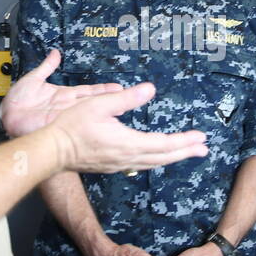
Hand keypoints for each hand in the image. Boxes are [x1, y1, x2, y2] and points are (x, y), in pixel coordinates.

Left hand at [1, 49, 123, 137]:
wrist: (4, 118)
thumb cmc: (15, 101)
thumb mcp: (33, 79)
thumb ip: (46, 67)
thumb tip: (55, 53)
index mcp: (64, 95)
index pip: (89, 91)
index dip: (104, 89)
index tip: (119, 86)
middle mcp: (67, 107)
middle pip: (94, 103)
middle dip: (111, 101)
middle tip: (130, 99)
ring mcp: (64, 118)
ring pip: (89, 115)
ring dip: (104, 114)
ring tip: (122, 112)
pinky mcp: (58, 127)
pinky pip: (75, 125)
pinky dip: (88, 126)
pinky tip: (102, 127)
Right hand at [49, 82, 207, 173]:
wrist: (51, 150)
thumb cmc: (72, 126)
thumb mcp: (99, 104)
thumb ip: (126, 98)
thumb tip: (151, 89)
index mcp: (127, 143)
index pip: (163, 143)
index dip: (184, 141)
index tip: (200, 137)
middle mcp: (127, 158)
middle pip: (163, 157)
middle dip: (184, 151)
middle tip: (203, 148)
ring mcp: (119, 164)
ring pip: (153, 163)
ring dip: (172, 157)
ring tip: (187, 153)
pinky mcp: (111, 166)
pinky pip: (140, 165)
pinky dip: (156, 160)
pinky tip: (157, 157)